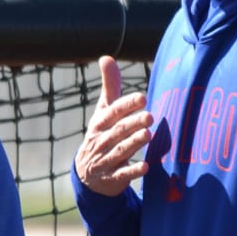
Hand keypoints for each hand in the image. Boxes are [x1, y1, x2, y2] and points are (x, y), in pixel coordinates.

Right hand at [73, 55, 152, 195]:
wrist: (86, 175)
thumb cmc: (100, 135)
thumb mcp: (102, 112)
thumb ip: (109, 87)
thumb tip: (106, 57)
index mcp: (98, 124)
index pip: (112, 112)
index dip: (126, 105)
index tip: (142, 97)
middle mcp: (100, 141)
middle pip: (117, 131)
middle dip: (132, 124)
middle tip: (150, 116)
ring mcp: (104, 161)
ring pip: (119, 151)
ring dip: (133, 143)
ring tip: (148, 135)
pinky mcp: (111, 179)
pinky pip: (122, 174)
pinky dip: (133, 171)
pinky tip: (146, 167)